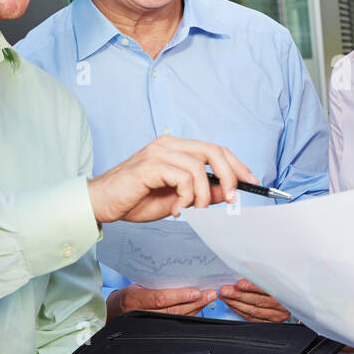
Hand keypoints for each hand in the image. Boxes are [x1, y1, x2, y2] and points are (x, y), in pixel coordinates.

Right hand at [87, 136, 255, 222]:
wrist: (101, 203)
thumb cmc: (135, 200)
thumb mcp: (177, 198)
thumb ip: (200, 192)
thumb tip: (226, 192)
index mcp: (176, 148)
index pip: (216, 149)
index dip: (237, 165)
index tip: (252, 182)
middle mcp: (169, 144)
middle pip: (214, 151)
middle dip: (230, 176)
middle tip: (231, 199)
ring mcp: (159, 152)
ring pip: (201, 167)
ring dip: (204, 195)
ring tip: (193, 210)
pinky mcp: (151, 164)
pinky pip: (184, 178)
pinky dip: (187, 198)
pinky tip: (176, 210)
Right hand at [106, 284, 216, 319]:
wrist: (113, 312)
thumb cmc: (128, 295)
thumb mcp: (137, 285)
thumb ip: (156, 283)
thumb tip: (182, 276)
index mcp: (134, 299)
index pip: (160, 299)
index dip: (180, 297)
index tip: (196, 292)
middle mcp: (140, 314)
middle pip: (172, 311)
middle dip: (195, 303)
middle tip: (210, 294)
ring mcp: (147, 325)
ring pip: (176, 318)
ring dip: (196, 309)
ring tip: (208, 298)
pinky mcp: (154, 331)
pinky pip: (175, 323)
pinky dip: (189, 314)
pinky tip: (199, 306)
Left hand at [219, 278, 289, 321]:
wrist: (291, 297)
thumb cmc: (281, 284)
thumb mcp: (276, 276)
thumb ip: (263, 273)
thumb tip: (247, 267)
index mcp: (286, 293)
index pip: (267, 290)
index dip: (253, 287)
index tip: (240, 283)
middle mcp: (282, 307)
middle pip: (258, 302)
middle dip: (239, 296)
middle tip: (226, 290)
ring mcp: (276, 316)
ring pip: (253, 311)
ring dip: (236, 303)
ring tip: (225, 296)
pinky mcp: (269, 322)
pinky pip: (252, 318)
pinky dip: (240, 311)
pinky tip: (232, 304)